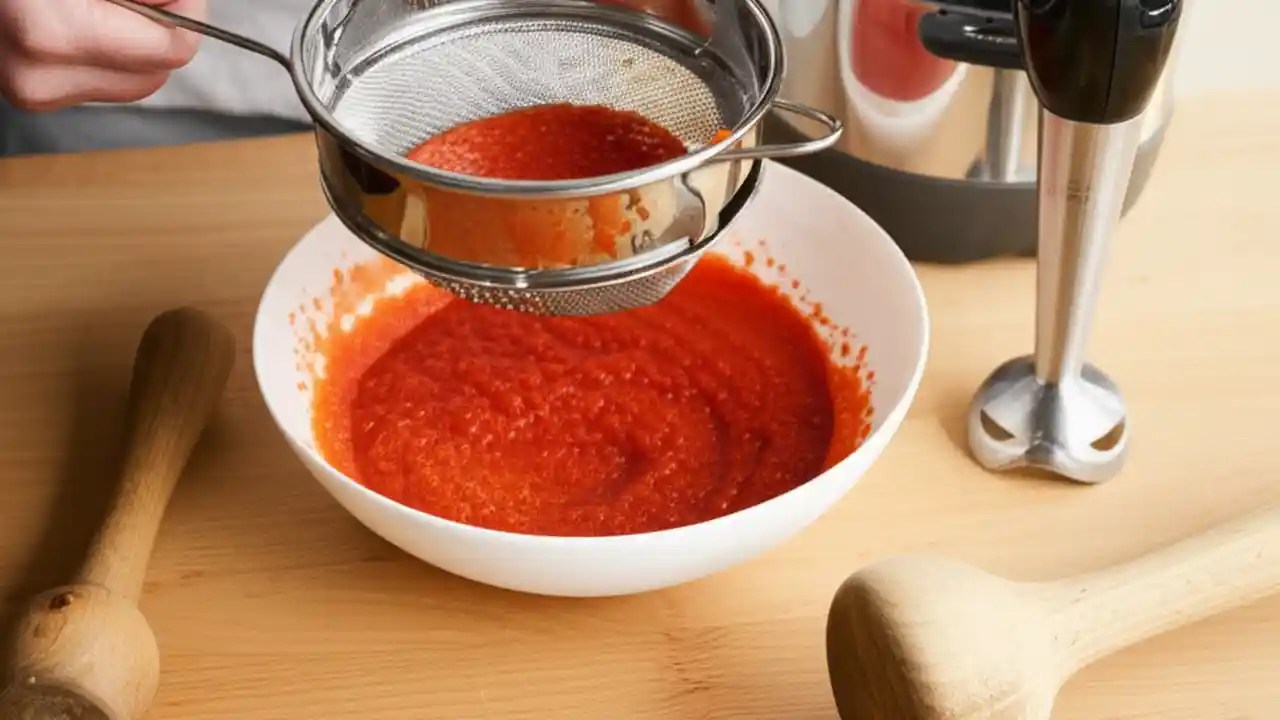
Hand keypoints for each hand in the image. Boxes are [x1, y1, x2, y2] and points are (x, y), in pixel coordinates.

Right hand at [0, 0, 204, 110]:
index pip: (170, 50)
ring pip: (133, 84)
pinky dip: (106, 53)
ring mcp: (30, 91)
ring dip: (134, 43)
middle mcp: (37, 76)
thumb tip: (182, 4)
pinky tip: (80, 18)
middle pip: (157, 73)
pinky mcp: (30, 96)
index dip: (185, 11)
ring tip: (102, 4)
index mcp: (49, 32)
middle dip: (160, 30)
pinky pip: (100, 82)